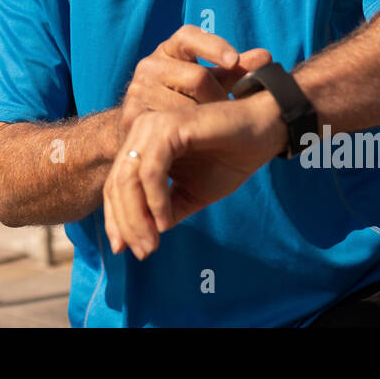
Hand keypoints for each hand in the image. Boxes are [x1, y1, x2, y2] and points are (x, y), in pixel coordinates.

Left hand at [103, 96, 287, 259]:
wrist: (263, 131)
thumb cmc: (229, 158)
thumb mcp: (192, 193)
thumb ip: (167, 211)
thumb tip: (143, 239)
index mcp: (142, 145)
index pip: (116, 185)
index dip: (116, 220)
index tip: (124, 250)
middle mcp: (140, 132)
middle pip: (117, 184)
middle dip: (126, 224)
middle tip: (143, 252)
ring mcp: (153, 127)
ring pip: (128, 179)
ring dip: (137, 217)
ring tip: (152, 243)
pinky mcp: (170, 127)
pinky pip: (152, 171)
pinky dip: (155, 200)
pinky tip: (165, 221)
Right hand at [117, 25, 271, 146]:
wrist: (145, 134)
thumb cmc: (186, 101)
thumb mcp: (211, 84)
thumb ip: (236, 72)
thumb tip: (266, 57)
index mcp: (170, 50)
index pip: (190, 37)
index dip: (213, 46)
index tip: (234, 60)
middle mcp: (150, 65)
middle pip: (197, 77)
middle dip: (218, 98)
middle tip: (226, 116)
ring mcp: (137, 90)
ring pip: (184, 105)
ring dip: (202, 121)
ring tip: (206, 132)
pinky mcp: (131, 115)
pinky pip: (168, 127)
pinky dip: (184, 136)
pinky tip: (192, 143)